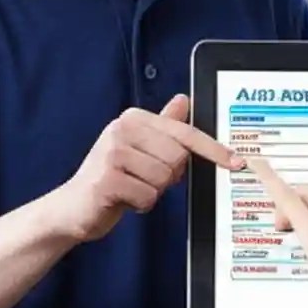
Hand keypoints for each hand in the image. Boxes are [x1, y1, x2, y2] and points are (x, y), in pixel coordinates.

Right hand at [54, 94, 243, 242]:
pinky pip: (148, 196)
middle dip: (168, 177)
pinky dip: (140, 204)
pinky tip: (122, 199)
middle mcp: (121, 129)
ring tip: (131, 188)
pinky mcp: (108, 179)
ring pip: (164, 178)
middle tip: (144, 179)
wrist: (71, 207)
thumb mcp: (137, 149)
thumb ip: (162, 127)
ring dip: (153, 192)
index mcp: (132, 119)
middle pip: (178, 157)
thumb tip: (183, 100)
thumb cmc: (110, 178)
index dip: (213, 149)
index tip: (236, 161)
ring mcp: (112, 153)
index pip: (184, 132)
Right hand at [247, 157, 307, 307]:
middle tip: (275, 224)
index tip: (257, 164)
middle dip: (286, 204)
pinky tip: (306, 251)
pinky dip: (306, 236)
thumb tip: (279, 186)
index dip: (274, 179)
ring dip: (296, 220)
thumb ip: (296, 213)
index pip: (299, 191)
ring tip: (286, 233)